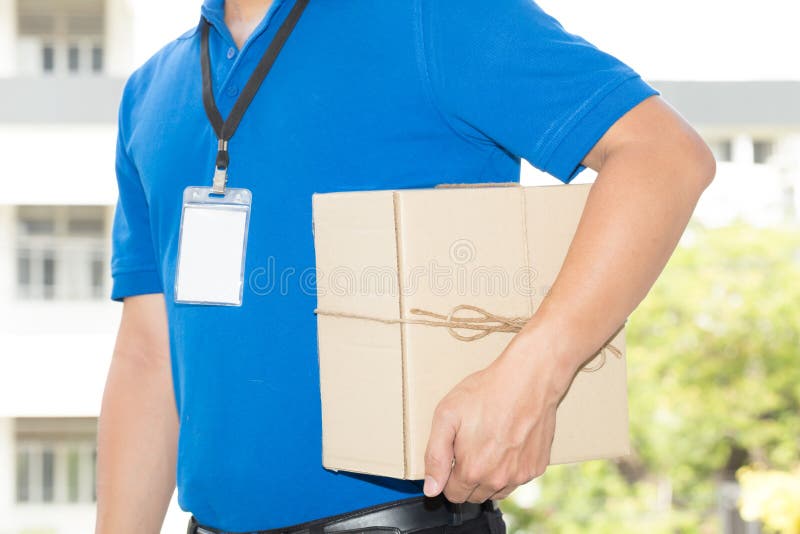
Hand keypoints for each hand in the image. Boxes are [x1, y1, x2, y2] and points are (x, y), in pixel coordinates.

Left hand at [422, 327, 577, 502]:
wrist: (528, 380)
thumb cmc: (487, 393)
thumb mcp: (447, 416)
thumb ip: (435, 456)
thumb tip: (431, 488)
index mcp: (472, 470)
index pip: (453, 495)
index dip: (448, 477)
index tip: (453, 456)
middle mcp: (498, 480)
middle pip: (474, 495)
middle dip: (467, 478)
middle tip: (470, 446)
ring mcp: (520, 475)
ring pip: (497, 491)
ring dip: (489, 477)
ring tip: (489, 444)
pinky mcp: (537, 467)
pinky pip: (517, 479)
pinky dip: (510, 468)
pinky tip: (508, 442)